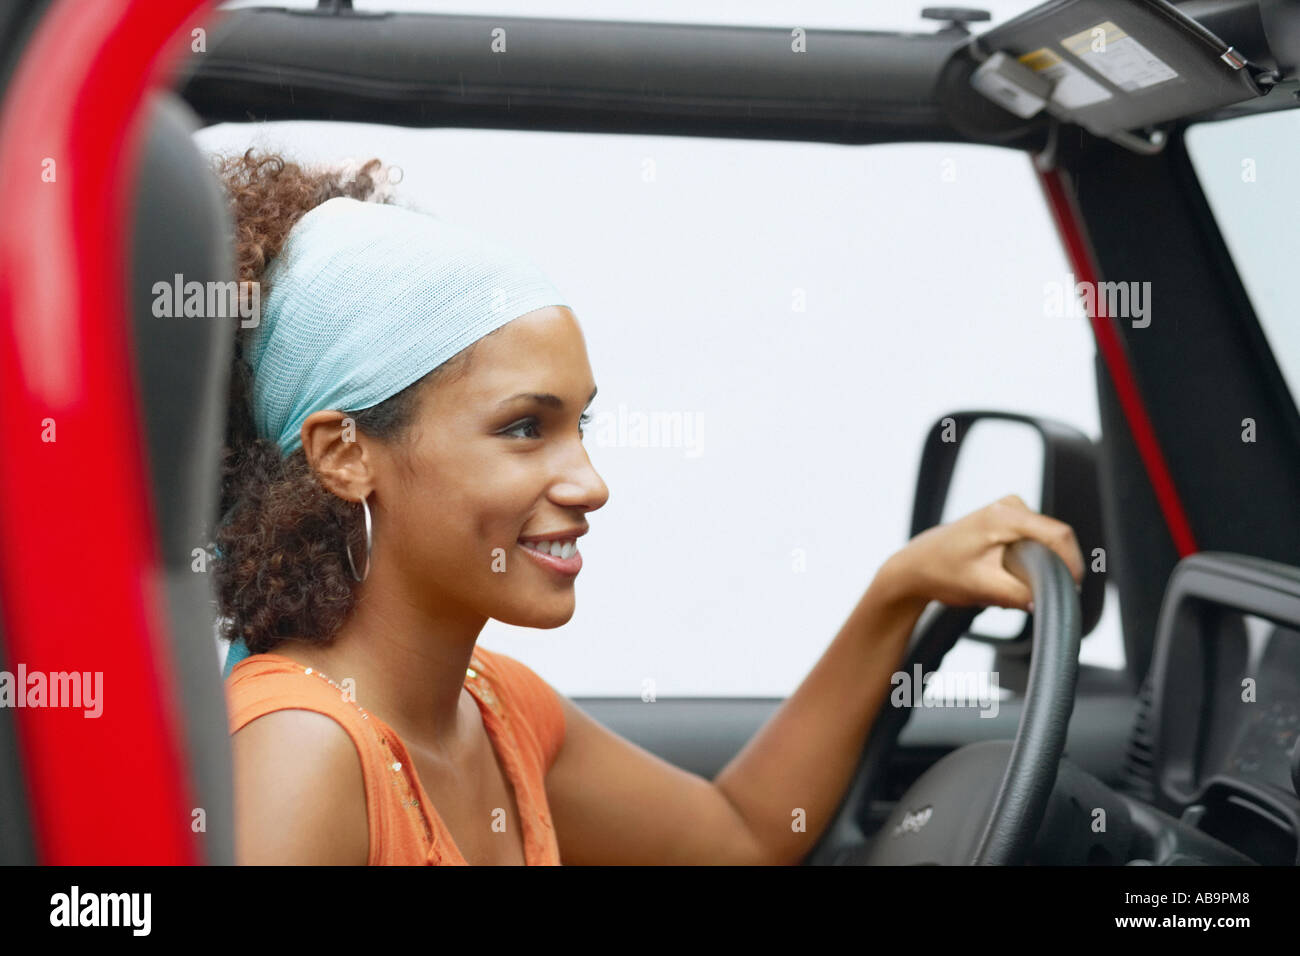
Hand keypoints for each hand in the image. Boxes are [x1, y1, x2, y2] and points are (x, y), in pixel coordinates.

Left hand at [874, 495, 1084, 612]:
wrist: (917, 566)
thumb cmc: (941, 572)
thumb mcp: (982, 588)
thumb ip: (1019, 595)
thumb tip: (1047, 601)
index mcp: (1005, 515)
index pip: (1058, 535)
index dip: (1073, 563)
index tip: (1071, 589)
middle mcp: (1010, 505)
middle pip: (1055, 539)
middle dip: (1051, 570)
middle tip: (1032, 593)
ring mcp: (1009, 510)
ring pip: (1045, 544)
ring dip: (1037, 568)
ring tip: (1009, 584)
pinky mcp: (1008, 521)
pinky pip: (1034, 544)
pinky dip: (1027, 564)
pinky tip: (1005, 576)